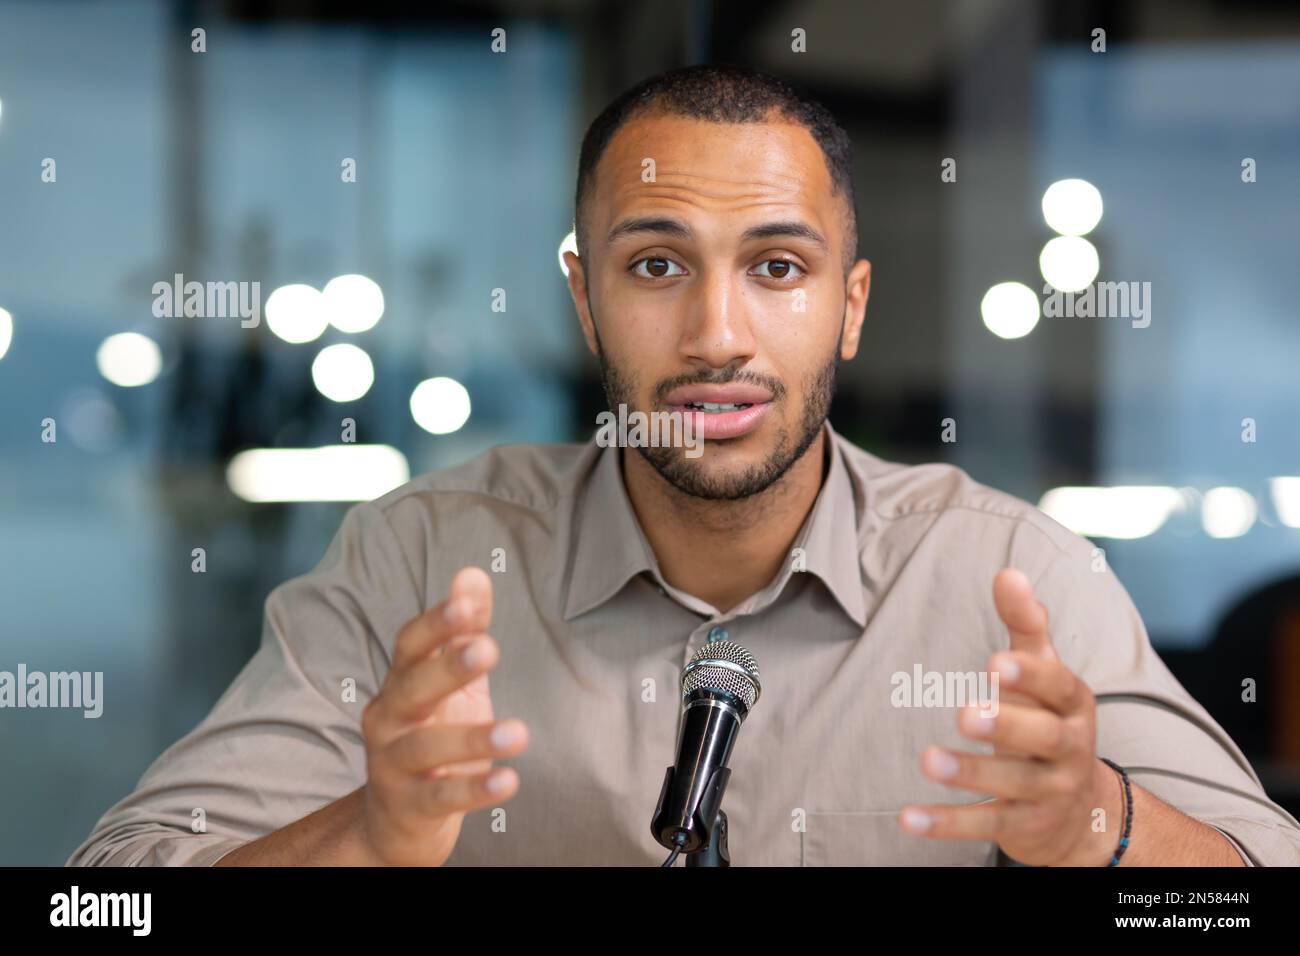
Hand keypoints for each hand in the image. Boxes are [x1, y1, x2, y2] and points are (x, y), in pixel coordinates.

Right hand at [359, 566, 529, 865]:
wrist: (395, 819)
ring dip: (473, 738)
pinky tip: (509, 780)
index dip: (436, 624)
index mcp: (401, 682)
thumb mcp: (451, 683)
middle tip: (488, 648)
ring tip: (519, 732)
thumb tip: (473, 573)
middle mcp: (389, 718)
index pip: (410, 645)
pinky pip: (441, 797)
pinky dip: (474, 790)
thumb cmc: (431, 734)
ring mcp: (392, 764)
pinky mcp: (408, 806)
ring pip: (426, 746)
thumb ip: (464, 631)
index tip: (466, 603)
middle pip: (412, 687)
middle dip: (448, 667)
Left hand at [898, 567, 1115, 865]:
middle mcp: (1069, 749)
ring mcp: (1049, 792)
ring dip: (971, 772)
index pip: (1057, 686)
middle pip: (1042, 738)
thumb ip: (1026, 625)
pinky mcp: (1024, 827)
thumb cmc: (1049, 720)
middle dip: (1006, 726)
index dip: (1030, 676)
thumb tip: (1009, 572)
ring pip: (1013, 785)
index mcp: (1072, 704)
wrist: (1083, 811)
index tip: (995, 663)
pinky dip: (946, 824)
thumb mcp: (1044, 673)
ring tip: (928, 760)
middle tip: (965, 714)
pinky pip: (986, 826)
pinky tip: (908, 818)